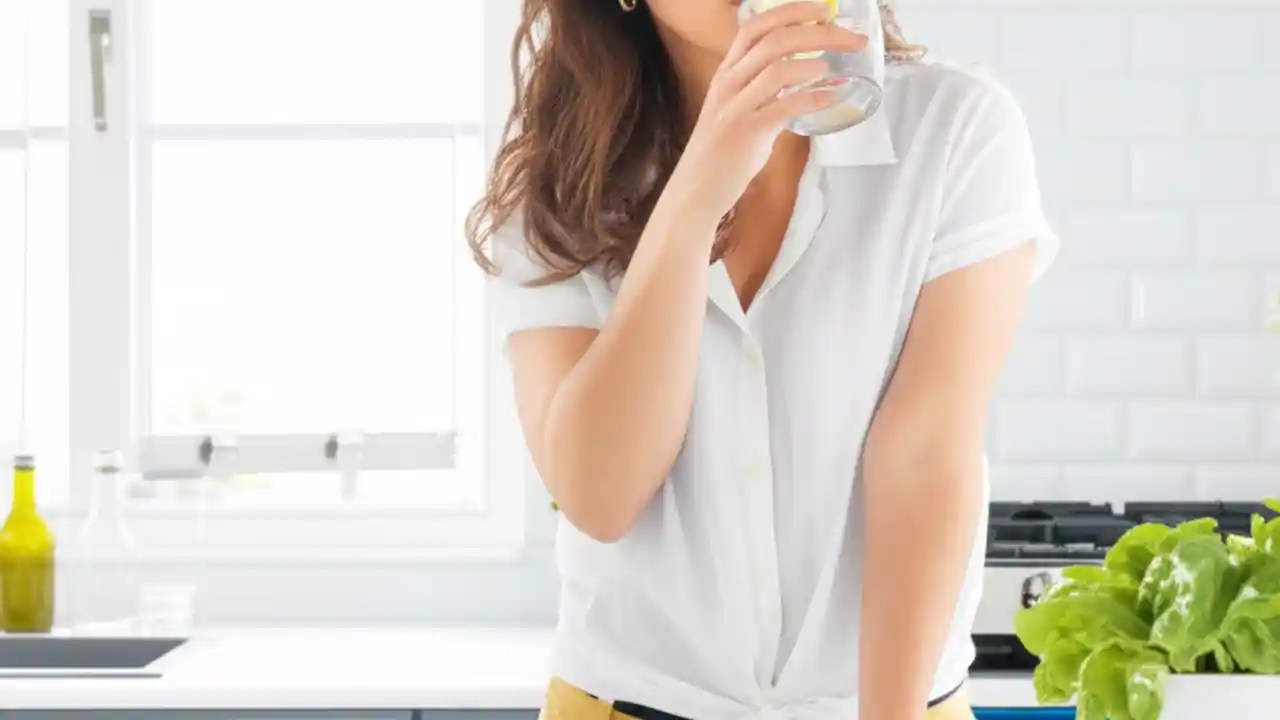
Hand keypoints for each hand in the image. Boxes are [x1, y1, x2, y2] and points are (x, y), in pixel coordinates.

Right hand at [672, 1, 867, 218]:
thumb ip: (761, 88)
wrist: (696, 187)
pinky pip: (785, 108)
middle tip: (851, 38)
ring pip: (777, 69)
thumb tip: (802, 74)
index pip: (756, 27)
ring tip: (835, 68)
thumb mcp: (735, 107)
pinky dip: (813, 99)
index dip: (791, 12)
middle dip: (820, 33)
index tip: (823, 11)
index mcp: (727, 72)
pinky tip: (833, 97)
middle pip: (776, 40)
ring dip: (814, 64)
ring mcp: (736, 108)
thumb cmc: (722, 150)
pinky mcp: (746, 133)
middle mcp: (729, 83)